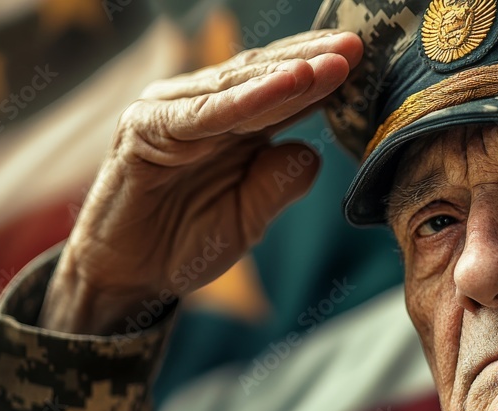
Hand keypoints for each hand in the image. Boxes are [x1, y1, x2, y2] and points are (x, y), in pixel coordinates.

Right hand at [39, 30, 362, 333]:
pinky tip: (284, 86)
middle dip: (314, 61)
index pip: (285, 92)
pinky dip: (244, 100)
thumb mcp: (248, 218)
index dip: (325, 78)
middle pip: (266, 77)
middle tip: (358, 47)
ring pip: (238, 88)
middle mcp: (203, 109)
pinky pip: (203, 115)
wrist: (129, 277)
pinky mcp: (145, 131)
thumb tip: (311, 153)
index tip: (369, 65)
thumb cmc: (187, 241)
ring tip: (332, 63)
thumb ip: (278, 185)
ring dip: (288, 74)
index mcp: (234, 126)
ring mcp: (171, 114)